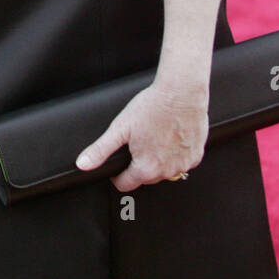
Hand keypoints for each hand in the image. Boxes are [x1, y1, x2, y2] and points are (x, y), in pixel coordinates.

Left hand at [74, 80, 207, 192]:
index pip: (125, 185)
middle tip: (137, 142)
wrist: (181, 93)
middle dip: (138, 165)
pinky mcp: (196, 156)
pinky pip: (181, 162)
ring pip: (165, 171)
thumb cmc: (152, 107)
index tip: (117, 164)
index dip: (117, 175)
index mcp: (146, 169)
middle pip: (146, 177)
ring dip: (158, 161)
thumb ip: (101, 150)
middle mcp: (167, 172)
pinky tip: (170, 137)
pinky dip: (175, 154)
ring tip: (154, 137)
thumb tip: (83, 165)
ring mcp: (183, 165)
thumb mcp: (120, 128)